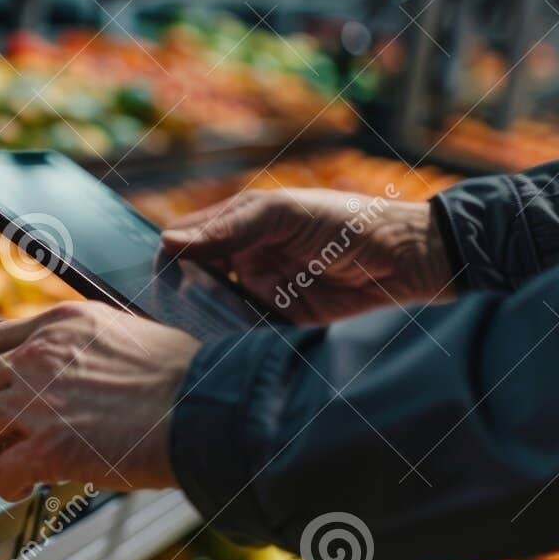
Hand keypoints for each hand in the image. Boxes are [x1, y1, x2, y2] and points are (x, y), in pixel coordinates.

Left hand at [0, 302, 199, 500]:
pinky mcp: (50, 447)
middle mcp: (40, 354)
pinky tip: (22, 491)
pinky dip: (2, 486)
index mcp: (59, 323)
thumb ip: (84, 349)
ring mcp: (40, 399)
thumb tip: (70, 371)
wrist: (212, 408)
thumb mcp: (127, 336)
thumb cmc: (189, 380)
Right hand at [160, 188, 453, 324]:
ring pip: (214, 309)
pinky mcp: (279, 321)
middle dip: (176, 294)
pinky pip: (244, 332)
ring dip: (200, 320)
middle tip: (163, 312)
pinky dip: (230, 339)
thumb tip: (170, 242)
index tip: (152, 277)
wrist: (406, 260)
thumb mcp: (284, 213)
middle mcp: (244, 257)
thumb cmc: (347, 221)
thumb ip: (230, 226)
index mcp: (240, 223)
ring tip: (184, 333)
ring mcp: (260, 290)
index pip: (186, 238)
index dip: (166, 255)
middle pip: (193, 278)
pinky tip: (217, 346)